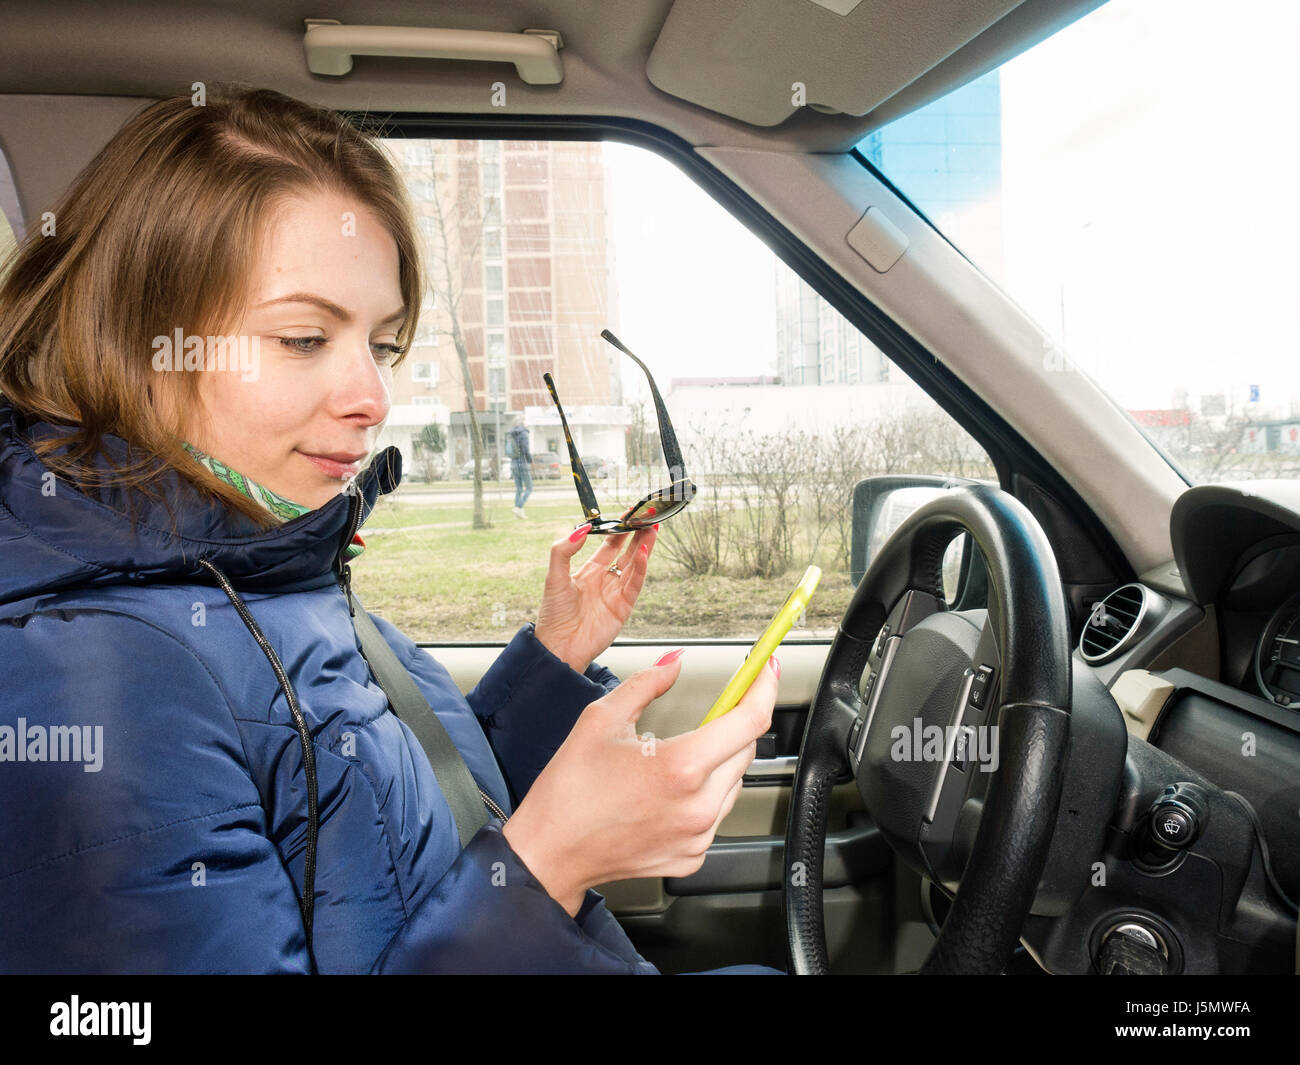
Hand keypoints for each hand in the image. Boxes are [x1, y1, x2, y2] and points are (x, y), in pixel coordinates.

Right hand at [501, 651, 778, 915]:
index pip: (749, 721)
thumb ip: (647, 684)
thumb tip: (675, 664)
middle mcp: (697, 806)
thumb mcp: (601, 719)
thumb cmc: (568, 790)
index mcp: (680, 767)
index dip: (763, 689)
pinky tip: (668, 791)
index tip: (764, 671)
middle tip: (710, 711)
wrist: (550, 853)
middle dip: (732, 723)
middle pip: (745, 749)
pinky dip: (703, 795)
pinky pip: (715, 814)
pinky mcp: (692, 856)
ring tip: (673, 758)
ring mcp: (697, 836)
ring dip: (718, 761)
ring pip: (733, 782)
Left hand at [533, 522, 656, 673]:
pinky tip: (644, 553)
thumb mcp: (554, 577)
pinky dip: (641, 568)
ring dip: (644, 547)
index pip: (610, 544)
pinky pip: (635, 584)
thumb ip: (563, 551)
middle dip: (638, 534)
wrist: (558, 647)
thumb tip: (581, 529)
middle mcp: (605, 580)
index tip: (628, 513)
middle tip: (648, 517)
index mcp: (589, 571)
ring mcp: (616, 593)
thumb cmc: (553, 615)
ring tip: (653, 529)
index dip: (619, 528)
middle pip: (627, 552)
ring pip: (635, 565)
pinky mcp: (623, 608)